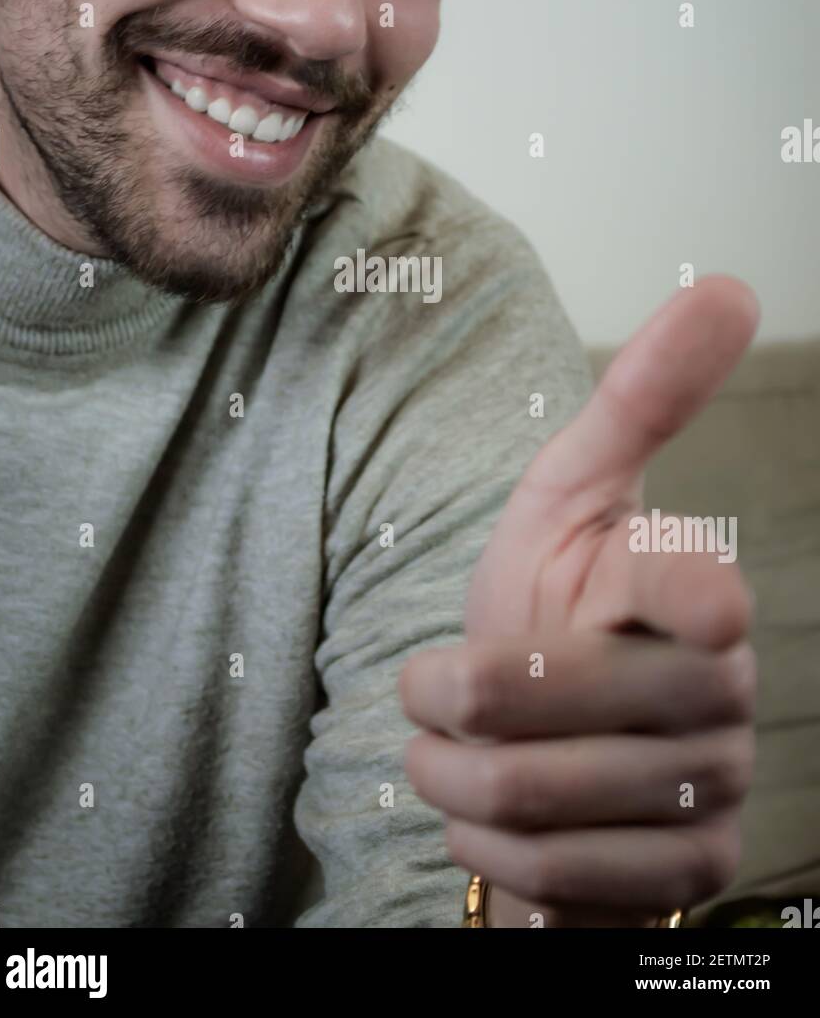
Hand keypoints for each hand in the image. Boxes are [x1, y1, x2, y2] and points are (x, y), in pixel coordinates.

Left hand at [399, 275, 759, 926]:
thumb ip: (642, 398)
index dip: (659, 594)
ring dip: (457, 777)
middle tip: (431, 692)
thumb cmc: (553, 598)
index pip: (691, 590)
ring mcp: (716, 784)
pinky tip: (498, 821)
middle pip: (551, 701)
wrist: (541, 736)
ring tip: (451, 756)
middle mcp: (726, 686)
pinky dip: (495, 849)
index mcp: (695, 588)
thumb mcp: (570, 493)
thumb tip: (729, 283)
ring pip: (540, 796)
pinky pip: (562, 876)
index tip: (653, 598)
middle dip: (452, 701)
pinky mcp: (690, 870)